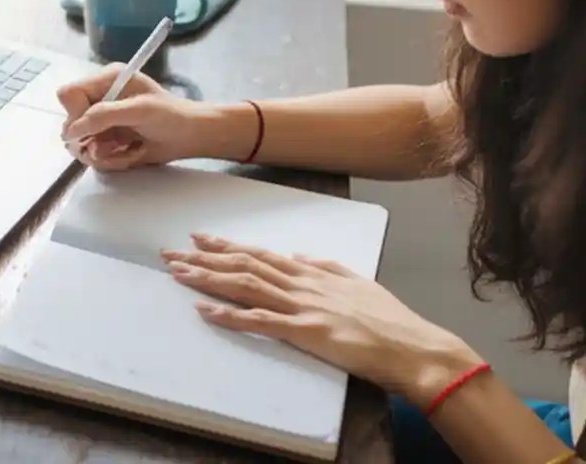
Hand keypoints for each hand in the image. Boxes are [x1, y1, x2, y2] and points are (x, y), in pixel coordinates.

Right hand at [56, 64, 207, 169]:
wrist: (191, 136)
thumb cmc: (171, 117)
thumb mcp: (138, 111)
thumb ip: (103, 116)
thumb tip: (71, 131)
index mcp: (106, 80)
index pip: (69, 94)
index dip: (75, 114)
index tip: (93, 129)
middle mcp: (100, 98)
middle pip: (70, 122)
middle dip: (89, 140)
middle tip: (112, 145)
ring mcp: (103, 120)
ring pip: (80, 143)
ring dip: (101, 153)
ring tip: (124, 150)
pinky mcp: (108, 138)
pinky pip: (93, 154)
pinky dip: (109, 160)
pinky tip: (128, 154)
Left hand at [162, 234, 482, 404]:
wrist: (412, 346)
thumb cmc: (389, 320)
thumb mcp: (357, 282)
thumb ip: (326, 267)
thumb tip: (301, 255)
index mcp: (313, 273)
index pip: (261, 254)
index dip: (228, 246)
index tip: (201, 239)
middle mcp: (302, 284)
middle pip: (245, 265)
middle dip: (205, 257)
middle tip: (172, 252)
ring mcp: (302, 306)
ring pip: (245, 286)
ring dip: (208, 278)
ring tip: (178, 273)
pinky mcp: (305, 332)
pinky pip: (259, 321)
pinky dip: (229, 314)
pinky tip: (205, 310)